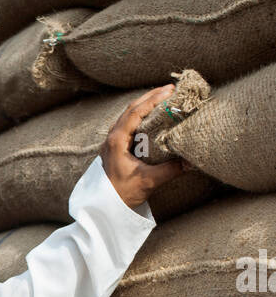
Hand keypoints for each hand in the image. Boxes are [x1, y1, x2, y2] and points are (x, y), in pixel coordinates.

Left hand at [100, 85, 187, 208]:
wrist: (105, 207)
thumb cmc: (122, 194)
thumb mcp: (149, 182)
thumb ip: (170, 170)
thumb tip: (192, 162)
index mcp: (117, 140)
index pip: (136, 112)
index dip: (154, 100)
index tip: (170, 91)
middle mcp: (112, 137)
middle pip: (131, 109)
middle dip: (151, 97)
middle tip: (170, 90)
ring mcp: (111, 141)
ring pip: (128, 115)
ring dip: (145, 104)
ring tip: (163, 98)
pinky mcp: (114, 147)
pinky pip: (127, 124)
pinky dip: (140, 115)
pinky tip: (151, 116)